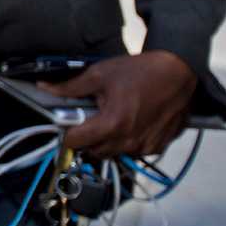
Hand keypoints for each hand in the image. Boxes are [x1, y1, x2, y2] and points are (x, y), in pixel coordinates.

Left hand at [49, 51, 195, 156]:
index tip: (65, 126)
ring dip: (105, 141)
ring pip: (113, 153)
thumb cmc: (141, 71)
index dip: (66, 134)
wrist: (179, 73)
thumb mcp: (100, 74)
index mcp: (113, 123)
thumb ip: (71, 87)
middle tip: (86, 120)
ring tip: (108, 118)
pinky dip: (124, 142)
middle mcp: (130, 140)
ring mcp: (145, 146)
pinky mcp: (157, 146)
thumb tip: (46, 88)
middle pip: (93, 151)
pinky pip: (132, 151)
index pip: (76, 142)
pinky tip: (127, 123)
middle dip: (85, 138)